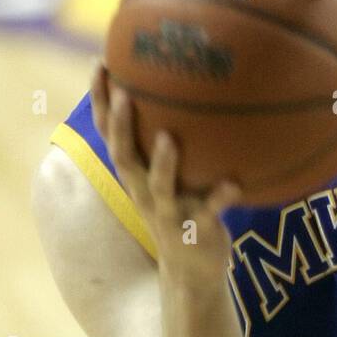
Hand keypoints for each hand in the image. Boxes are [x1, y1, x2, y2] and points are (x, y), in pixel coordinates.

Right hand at [92, 62, 240, 286]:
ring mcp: (169, 213)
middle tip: (124, 93)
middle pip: (124, 156)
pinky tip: (235, 183)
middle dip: (120, 125)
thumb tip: (199, 96)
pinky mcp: (195, 231)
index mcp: (137, 176)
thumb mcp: (174, 178)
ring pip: (159, 187)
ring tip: (168, 138)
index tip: (101, 64)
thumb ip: (178, 143)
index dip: (101, 102)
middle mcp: (144, 192)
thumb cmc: (187, 211)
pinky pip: (208, 212)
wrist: (193, 273)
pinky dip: (220, 197)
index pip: (110, 134)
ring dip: (163, 163)